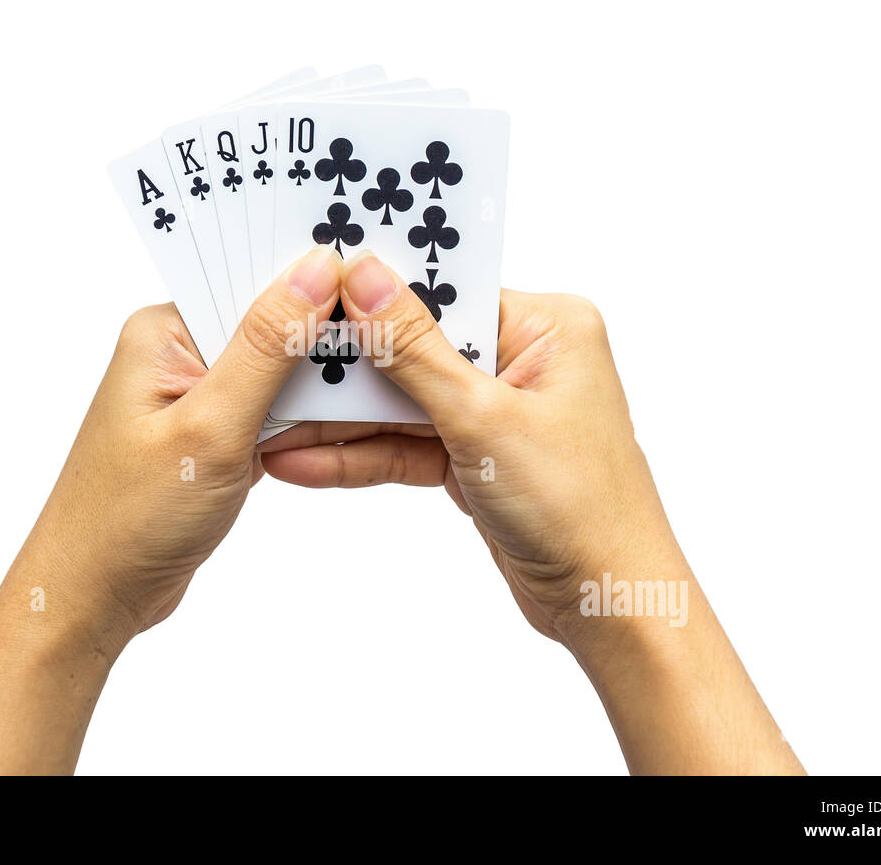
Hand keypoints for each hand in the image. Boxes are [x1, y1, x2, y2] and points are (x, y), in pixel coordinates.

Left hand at [0, 246, 341, 772]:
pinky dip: (309, 421)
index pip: (253, 281)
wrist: (94, 598)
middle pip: (274, 323)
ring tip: (383, 385)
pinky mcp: (217, 436)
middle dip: (327, 335)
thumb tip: (317, 269)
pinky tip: (351, 425)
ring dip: (323, 384)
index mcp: (164, 331)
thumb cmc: (128, 518)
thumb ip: (266, 347)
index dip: (316, 280)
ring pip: (283, 371)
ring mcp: (200, 397)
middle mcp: (179, 353)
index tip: (377, 283)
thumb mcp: (210, 426)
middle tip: (394, 339)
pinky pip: (277, 411)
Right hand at [261, 252, 802, 772]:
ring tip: (272, 422)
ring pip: (402, 401)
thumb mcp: (483, 420)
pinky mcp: (474, 456)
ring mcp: (496, 410)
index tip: (311, 290)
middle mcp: (523, 359)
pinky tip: (303, 462)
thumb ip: (416, 350)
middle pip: (416, 345)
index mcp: (548, 328)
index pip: (446, 293)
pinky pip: (405, 445)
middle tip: (275, 359)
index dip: (377, 293)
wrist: (609, 601)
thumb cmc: (581, 507)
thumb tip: (369, 279)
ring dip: (341, 419)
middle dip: (347, 364)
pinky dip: (360, 456)